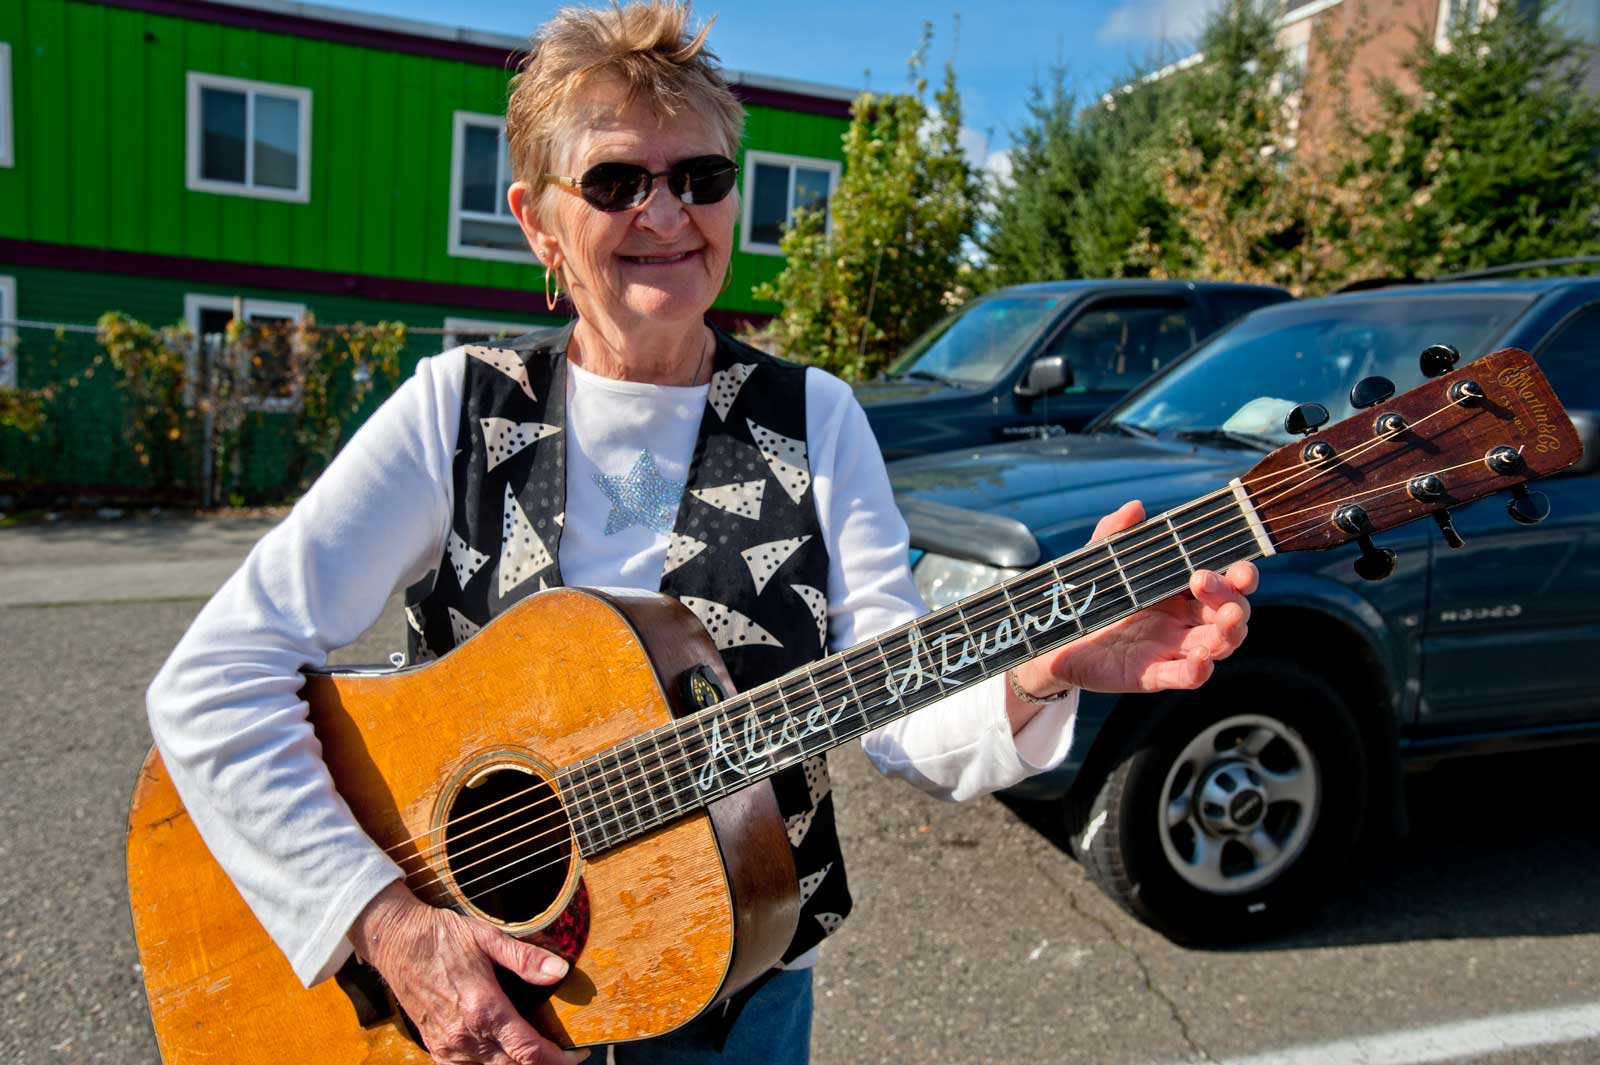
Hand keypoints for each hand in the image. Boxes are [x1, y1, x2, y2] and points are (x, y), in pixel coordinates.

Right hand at [349, 882, 587, 1064]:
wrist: (397, 941)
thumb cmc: (442, 936)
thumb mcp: (488, 938)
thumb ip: (526, 958)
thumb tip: (560, 971)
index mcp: (484, 1009)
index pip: (529, 1052)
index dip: (558, 1059)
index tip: (577, 1056)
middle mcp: (465, 1036)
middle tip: (562, 1056)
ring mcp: (448, 1047)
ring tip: (536, 1055)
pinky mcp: (436, 1048)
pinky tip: (502, 1055)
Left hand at [1010, 500, 1256, 700]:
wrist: (1055, 638)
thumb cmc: (1090, 597)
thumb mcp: (1100, 561)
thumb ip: (1115, 533)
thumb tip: (1135, 507)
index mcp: (1180, 592)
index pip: (1225, 583)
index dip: (1240, 577)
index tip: (1241, 569)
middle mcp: (1184, 621)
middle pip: (1229, 613)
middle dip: (1233, 600)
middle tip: (1209, 584)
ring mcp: (1171, 648)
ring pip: (1217, 645)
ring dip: (1229, 634)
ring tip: (1227, 620)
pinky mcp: (1152, 675)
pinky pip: (1184, 677)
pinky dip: (1197, 671)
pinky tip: (1202, 661)